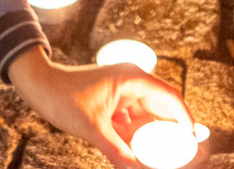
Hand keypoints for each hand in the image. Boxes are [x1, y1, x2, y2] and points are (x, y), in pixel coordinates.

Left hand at [8, 47, 193, 168]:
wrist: (39, 86)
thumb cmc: (63, 98)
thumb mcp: (92, 128)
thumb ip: (117, 151)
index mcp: (132, 77)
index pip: (170, 96)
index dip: (186, 117)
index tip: (194, 139)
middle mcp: (131, 81)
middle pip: (163, 106)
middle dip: (173, 129)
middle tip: (186, 152)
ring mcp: (122, 92)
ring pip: (148, 116)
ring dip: (155, 135)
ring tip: (167, 155)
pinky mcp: (114, 102)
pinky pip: (134, 120)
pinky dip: (139, 136)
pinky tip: (142, 153)